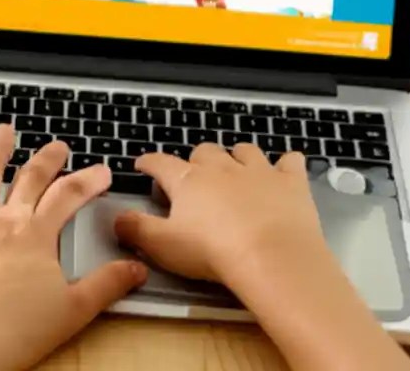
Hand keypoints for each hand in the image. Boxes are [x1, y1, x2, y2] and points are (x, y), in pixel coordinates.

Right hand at [0, 125, 147, 370]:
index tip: (7, 131)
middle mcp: (10, 231)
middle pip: (35, 183)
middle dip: (50, 160)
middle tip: (62, 146)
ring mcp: (42, 262)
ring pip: (69, 210)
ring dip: (86, 188)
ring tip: (102, 173)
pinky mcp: (64, 301)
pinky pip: (99, 283)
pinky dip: (119, 274)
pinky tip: (133, 268)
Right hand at [116, 144, 409, 370]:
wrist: (273, 258)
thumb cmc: (213, 252)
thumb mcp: (162, 246)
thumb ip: (135, 229)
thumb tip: (117, 219)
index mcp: (187, 181)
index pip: (160, 163)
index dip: (149, 163)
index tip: (143, 166)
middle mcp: (221, 168)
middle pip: (204, 151)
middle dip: (197, 161)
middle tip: (194, 180)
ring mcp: (259, 171)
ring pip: (244, 151)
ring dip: (237, 157)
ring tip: (235, 171)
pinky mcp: (291, 183)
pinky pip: (289, 161)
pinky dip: (284, 165)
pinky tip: (282, 171)